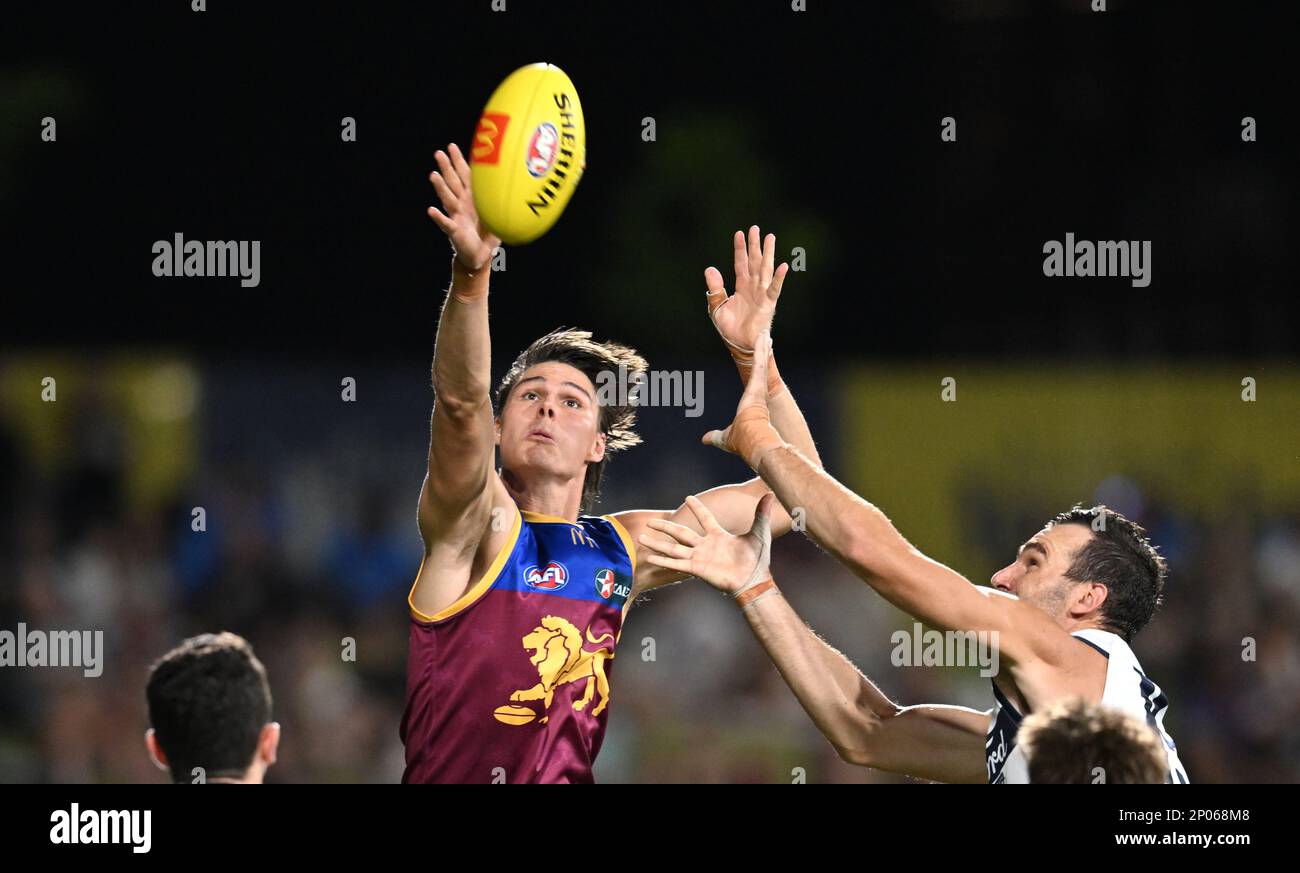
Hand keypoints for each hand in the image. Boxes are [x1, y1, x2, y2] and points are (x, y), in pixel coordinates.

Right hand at [427, 143, 500, 271]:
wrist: (480, 255)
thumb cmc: (489, 233)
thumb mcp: (498, 214)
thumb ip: (502, 200)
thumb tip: (520, 183)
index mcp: (472, 198)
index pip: (464, 175)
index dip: (458, 161)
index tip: (451, 146)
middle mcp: (461, 204)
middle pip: (452, 182)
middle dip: (446, 167)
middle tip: (438, 153)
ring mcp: (456, 216)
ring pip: (447, 198)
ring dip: (440, 187)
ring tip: (433, 175)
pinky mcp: (454, 231)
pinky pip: (446, 223)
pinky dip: (438, 217)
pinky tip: (431, 210)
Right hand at [638, 493, 775, 594]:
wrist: (754, 581)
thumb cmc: (758, 559)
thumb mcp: (759, 533)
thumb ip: (761, 514)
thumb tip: (771, 494)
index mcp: (718, 535)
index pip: (705, 518)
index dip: (697, 508)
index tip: (687, 498)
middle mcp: (706, 545)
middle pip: (681, 533)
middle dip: (665, 527)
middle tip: (650, 521)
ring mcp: (699, 557)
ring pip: (673, 548)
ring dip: (658, 543)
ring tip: (641, 538)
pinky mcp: (697, 569)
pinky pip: (677, 563)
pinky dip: (663, 560)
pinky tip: (650, 557)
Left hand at [703, 330, 784, 467]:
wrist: (752, 440)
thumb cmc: (741, 441)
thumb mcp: (725, 437)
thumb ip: (716, 436)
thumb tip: (705, 440)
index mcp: (751, 404)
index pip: (754, 384)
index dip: (756, 374)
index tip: (758, 366)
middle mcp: (758, 393)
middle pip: (760, 369)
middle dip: (762, 355)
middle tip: (765, 342)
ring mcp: (760, 387)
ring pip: (762, 361)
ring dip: (763, 347)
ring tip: (764, 333)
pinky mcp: (759, 382)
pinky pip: (760, 360)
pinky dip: (762, 347)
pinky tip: (763, 335)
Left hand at [706, 225, 788, 352]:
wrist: (740, 345)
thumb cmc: (730, 328)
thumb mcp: (717, 307)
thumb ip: (715, 288)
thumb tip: (710, 268)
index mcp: (741, 287)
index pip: (740, 263)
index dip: (740, 249)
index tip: (739, 233)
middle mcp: (753, 287)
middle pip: (754, 261)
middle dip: (755, 245)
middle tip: (756, 228)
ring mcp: (762, 294)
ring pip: (765, 269)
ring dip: (768, 254)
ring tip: (770, 237)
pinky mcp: (768, 304)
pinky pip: (774, 289)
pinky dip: (778, 278)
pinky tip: (783, 266)